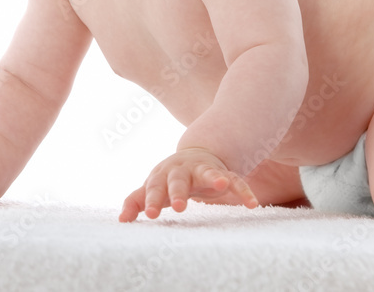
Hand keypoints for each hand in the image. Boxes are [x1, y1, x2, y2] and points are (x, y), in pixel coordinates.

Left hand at [119, 147, 258, 221]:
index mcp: (163, 175)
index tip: (151, 214)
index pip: (155, 187)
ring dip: (215, 178)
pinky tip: (252, 204)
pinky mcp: (223, 174)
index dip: (153, 200)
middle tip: (179, 207)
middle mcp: (183, 170)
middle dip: (179, 192)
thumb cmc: (169, 177)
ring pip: (208, 173)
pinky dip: (243, 190)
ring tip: (221, 185)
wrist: (197, 154)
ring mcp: (204, 170)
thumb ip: (136, 201)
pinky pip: (235, 180)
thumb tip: (121, 220)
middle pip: (179, 180)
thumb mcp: (153, 186)